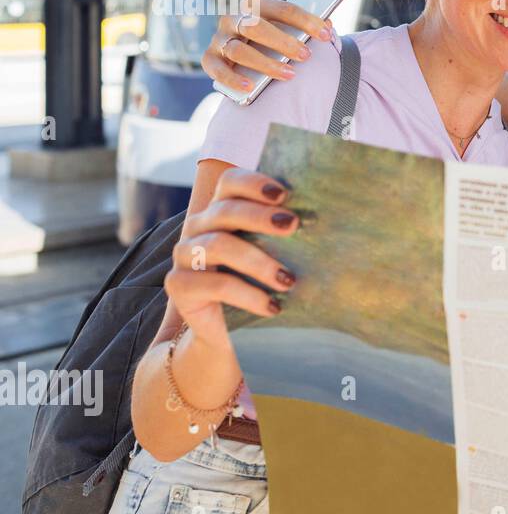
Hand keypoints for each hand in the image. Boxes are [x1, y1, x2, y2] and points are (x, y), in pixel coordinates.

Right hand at [164, 169, 300, 348]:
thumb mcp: (273, 255)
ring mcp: (184, 255)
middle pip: (225, 210)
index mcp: (221, 211)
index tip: (285, 194)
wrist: (230, 331)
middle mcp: (198, 227)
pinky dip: (249, 295)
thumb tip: (324, 220)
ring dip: (259, 262)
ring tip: (289, 280)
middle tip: (293, 226)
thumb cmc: (259, 285)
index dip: (255, 182)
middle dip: (261, 216)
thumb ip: (284, 234)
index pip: (230, 183)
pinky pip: (215, 284)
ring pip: (219, 245)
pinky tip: (273, 307)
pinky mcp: (178, 285)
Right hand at [202, 0, 332, 94]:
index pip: (283, 8)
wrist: (245, 52)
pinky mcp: (209, 58)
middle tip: (305, 55)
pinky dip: (232, 78)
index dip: (306, 21)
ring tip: (290, 75)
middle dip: (283, 42)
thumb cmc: (273, 37)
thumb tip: (328, 26)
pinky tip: (249, 87)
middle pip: (256, 26)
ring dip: (266, 64)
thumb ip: (305, 27)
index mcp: (255, 3)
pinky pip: (217, 69)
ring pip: (239, 50)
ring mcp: (219, 38)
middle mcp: (233, 18)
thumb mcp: (287, 28)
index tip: (326, 34)